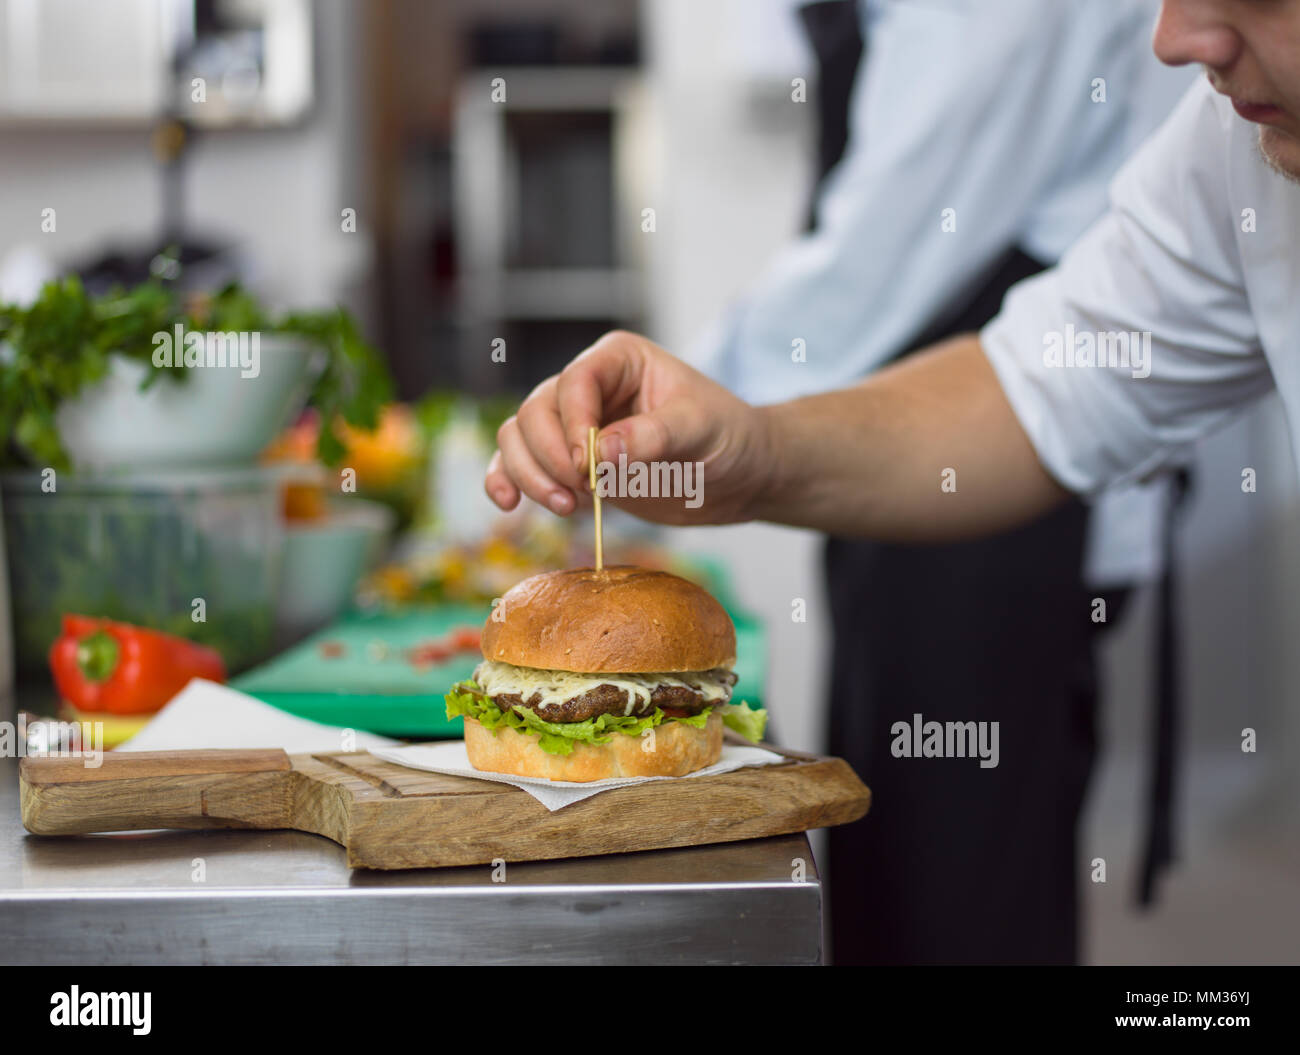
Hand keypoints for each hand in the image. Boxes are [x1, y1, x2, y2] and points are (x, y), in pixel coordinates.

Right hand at [485, 330, 771, 524]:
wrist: (740, 475)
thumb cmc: (729, 437)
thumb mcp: (700, 430)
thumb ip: (652, 437)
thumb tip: (600, 454)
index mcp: (619, 360)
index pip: (575, 382)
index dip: (572, 424)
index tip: (588, 466)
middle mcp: (589, 387)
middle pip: (535, 412)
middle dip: (547, 456)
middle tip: (579, 495)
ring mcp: (574, 426)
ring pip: (519, 437)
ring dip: (529, 474)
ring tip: (567, 507)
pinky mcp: (569, 463)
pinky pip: (520, 464)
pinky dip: (508, 482)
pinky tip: (509, 505)